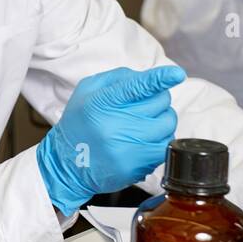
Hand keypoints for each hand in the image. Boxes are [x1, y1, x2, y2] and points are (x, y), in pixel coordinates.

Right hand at [36, 65, 185, 215]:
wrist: (66, 164)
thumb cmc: (79, 123)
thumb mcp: (87, 91)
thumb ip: (118, 78)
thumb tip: (149, 77)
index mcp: (102, 102)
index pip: (136, 87)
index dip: (159, 79)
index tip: (176, 74)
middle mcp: (114, 125)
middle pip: (160, 103)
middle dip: (158, 100)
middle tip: (143, 107)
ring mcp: (126, 148)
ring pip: (168, 125)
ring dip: (162, 121)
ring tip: (145, 124)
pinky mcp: (136, 167)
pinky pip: (165, 148)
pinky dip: (161, 141)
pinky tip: (146, 141)